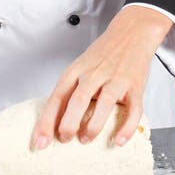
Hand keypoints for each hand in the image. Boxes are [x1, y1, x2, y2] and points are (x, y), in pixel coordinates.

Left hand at [31, 5, 172, 149]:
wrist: (131, 33)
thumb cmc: (103, 54)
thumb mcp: (80, 67)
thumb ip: (70, 90)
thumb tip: (55, 122)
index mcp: (76, 71)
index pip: (57, 97)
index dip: (47, 121)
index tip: (39, 142)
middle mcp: (95, 74)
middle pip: (78, 99)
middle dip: (68, 123)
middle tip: (63, 140)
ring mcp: (116, 80)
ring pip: (104, 103)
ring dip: (93, 125)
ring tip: (85, 139)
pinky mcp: (135, 86)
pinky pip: (133, 110)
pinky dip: (126, 128)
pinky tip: (118, 141)